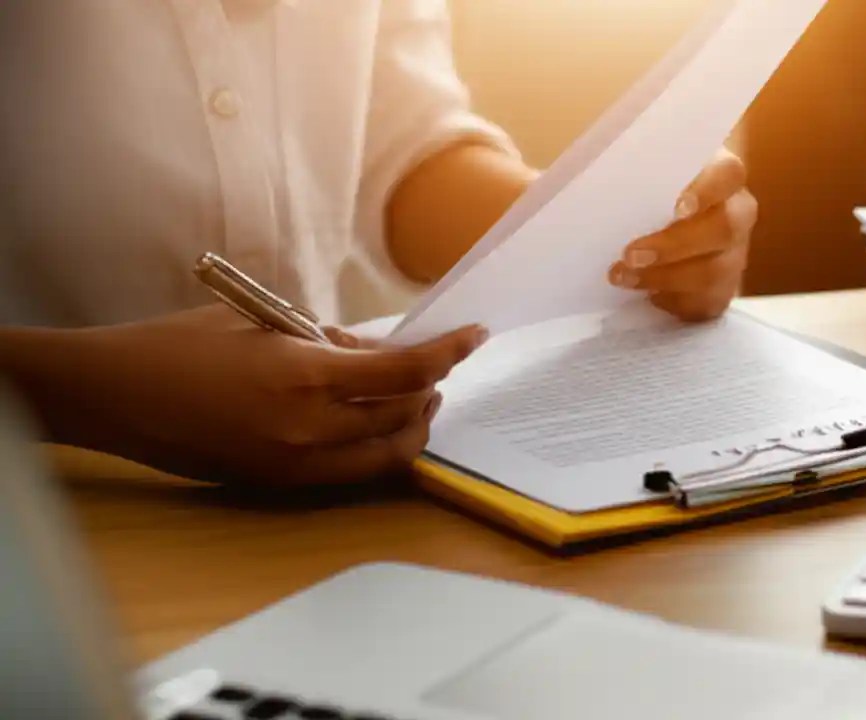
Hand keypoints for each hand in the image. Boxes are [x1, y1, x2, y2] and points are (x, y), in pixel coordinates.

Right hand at [28, 305, 487, 486]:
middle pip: (404, 417)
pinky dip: (378, 451)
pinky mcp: (280, 486)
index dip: (448, 353)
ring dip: (412, 427)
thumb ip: (329, 342)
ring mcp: (295, 464)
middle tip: (441, 369)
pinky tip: (376, 428)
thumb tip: (380, 353)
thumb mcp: (263, 324)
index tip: (475, 335)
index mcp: (303, 375)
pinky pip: (351, 473)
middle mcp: (308, 427)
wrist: (116, 397)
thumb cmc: (181, 344)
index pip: (403, 370)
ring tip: (417, 401)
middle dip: (433, 392)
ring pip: (386, 455)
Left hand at [608, 148, 757, 320]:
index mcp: (721, 174)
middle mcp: (738, 213)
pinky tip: (646, 296)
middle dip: (675, 245)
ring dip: (665, 279)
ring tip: (623, 277)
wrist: (652, 223)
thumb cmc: (642, 190)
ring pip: (717, 273)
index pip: (729, 174)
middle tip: (630, 254)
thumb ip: (630, 172)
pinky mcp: (723, 289)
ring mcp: (735, 254)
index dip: (707, 190)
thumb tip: (590, 183)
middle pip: (725, 228)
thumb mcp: (640, 172)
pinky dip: (674, 303)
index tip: (676, 207)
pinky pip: (707, 304)